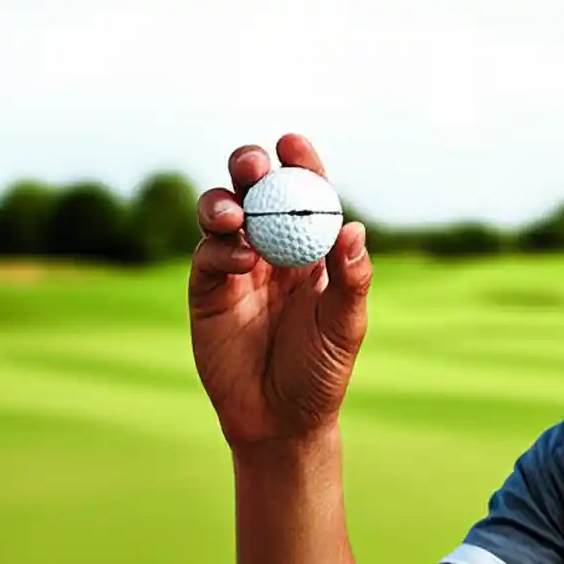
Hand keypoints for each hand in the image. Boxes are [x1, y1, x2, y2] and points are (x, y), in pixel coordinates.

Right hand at [188, 134, 372, 448]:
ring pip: (222, 214)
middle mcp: (272, 248)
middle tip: (253, 165)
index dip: (299, 164)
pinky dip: (219, 249)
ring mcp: (237, 267)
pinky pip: (207, 256)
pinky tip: (239, 261)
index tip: (292, 144)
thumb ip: (351, 279)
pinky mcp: (207, 290)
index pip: (305, 194)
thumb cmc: (322, 371)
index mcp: (312, 249)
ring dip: (224, 202)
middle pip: (255, 191)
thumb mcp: (345, 326)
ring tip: (234, 215)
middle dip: (250, 168)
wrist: (281, 419)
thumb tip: (355, 229)